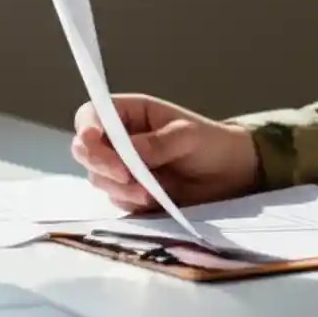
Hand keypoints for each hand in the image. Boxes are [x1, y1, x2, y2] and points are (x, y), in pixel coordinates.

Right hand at [71, 93, 258, 212]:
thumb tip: (128, 153)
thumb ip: (157, 143)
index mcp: (129, 114)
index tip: (94, 143)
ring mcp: (123, 168)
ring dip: (120, 188)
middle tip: (128, 176)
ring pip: (99, 179)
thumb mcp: (188, 136)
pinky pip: (116, 200)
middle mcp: (120, 139)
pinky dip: (130, 202)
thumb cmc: (212, 143)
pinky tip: (154, 199)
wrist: (232, 175)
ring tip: (152, 191)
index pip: (91, 116)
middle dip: (102, 164)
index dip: (86, 129)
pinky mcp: (131, 193)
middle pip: (85, 151)